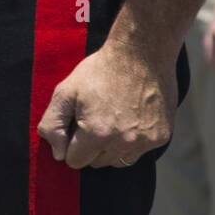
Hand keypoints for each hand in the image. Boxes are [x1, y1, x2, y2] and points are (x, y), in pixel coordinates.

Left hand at [37, 42, 176, 169]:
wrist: (142, 52)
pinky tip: (132, 117)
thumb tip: (58, 154)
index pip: (75, 161)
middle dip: (92, 146)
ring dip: (113, 147)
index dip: (73, 143)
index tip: (78, 124)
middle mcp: (122, 142)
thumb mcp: (66, 90)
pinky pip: (140, 151)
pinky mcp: (161, 137)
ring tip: (114, 119)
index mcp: (96, 133)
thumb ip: (52, 124)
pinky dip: (133, 141)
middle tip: (96, 118)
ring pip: (119, 161)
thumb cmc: (101, 69)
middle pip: (97, 163)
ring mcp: (144, 141)